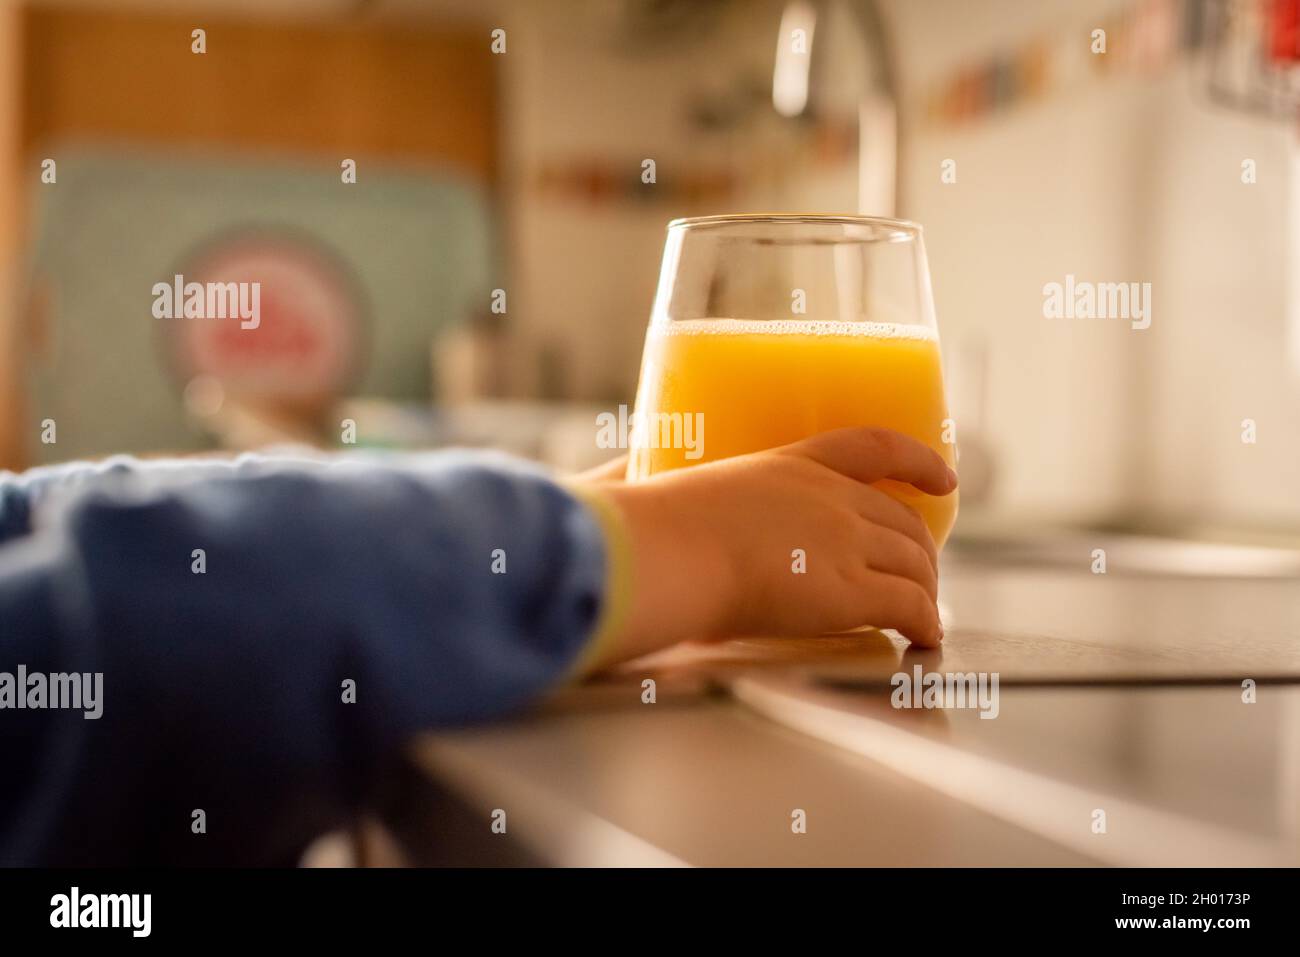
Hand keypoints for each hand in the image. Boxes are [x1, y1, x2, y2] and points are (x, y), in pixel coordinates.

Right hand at [584, 428, 956, 666]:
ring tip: (923, 619)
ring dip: (926, 595)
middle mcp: (831, 498)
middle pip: (905, 521)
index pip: (873, 446)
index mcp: (791, 465)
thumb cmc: (653, 529)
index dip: (918, 459)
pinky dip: (926, 625)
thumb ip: (683, 492)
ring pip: (916, 566)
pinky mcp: (851, 589)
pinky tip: (923, 640)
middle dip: (923, 553)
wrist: (666, 555)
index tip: (944, 475)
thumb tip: (627, 478)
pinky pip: (910, 607)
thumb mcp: (679, 491)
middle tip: (920, 577)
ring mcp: (846, 541)